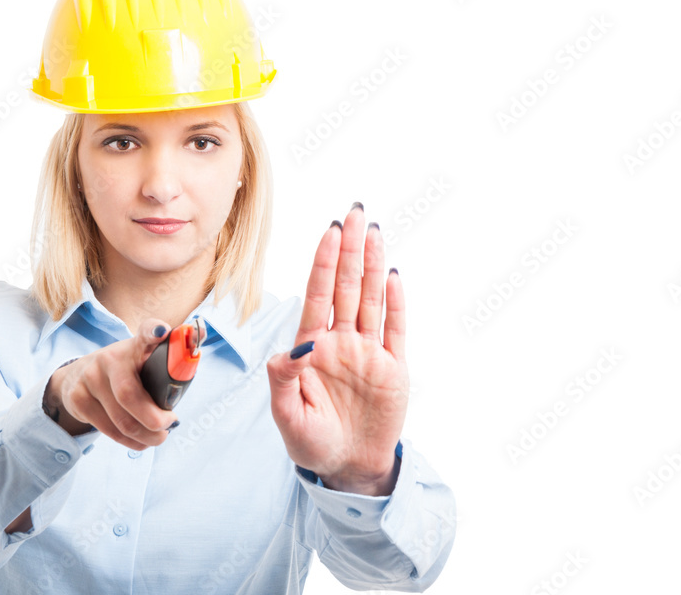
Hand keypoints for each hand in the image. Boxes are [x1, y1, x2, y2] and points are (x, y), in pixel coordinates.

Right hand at [44, 318, 178, 449]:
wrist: (77, 377)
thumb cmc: (124, 372)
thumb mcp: (142, 361)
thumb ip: (167, 363)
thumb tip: (196, 347)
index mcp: (135, 346)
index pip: (146, 331)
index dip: (154, 331)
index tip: (162, 332)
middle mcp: (110, 358)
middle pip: (130, 395)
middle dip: (155, 419)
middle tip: (170, 425)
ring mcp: (90, 378)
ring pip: (122, 420)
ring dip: (146, 436)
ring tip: (159, 437)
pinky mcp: (78, 399)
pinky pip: (110, 430)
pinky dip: (131, 442)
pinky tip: (141, 441)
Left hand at [266, 203, 407, 495]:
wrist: (346, 468)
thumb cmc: (310, 441)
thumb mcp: (286, 414)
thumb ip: (284, 378)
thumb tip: (296, 346)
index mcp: (312, 346)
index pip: (319, 295)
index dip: (324, 263)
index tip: (329, 231)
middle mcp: (340, 341)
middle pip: (347, 286)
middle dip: (351, 249)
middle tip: (356, 212)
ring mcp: (368, 352)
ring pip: (372, 299)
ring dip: (373, 265)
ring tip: (375, 231)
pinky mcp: (393, 368)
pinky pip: (395, 329)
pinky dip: (396, 303)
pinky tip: (393, 276)